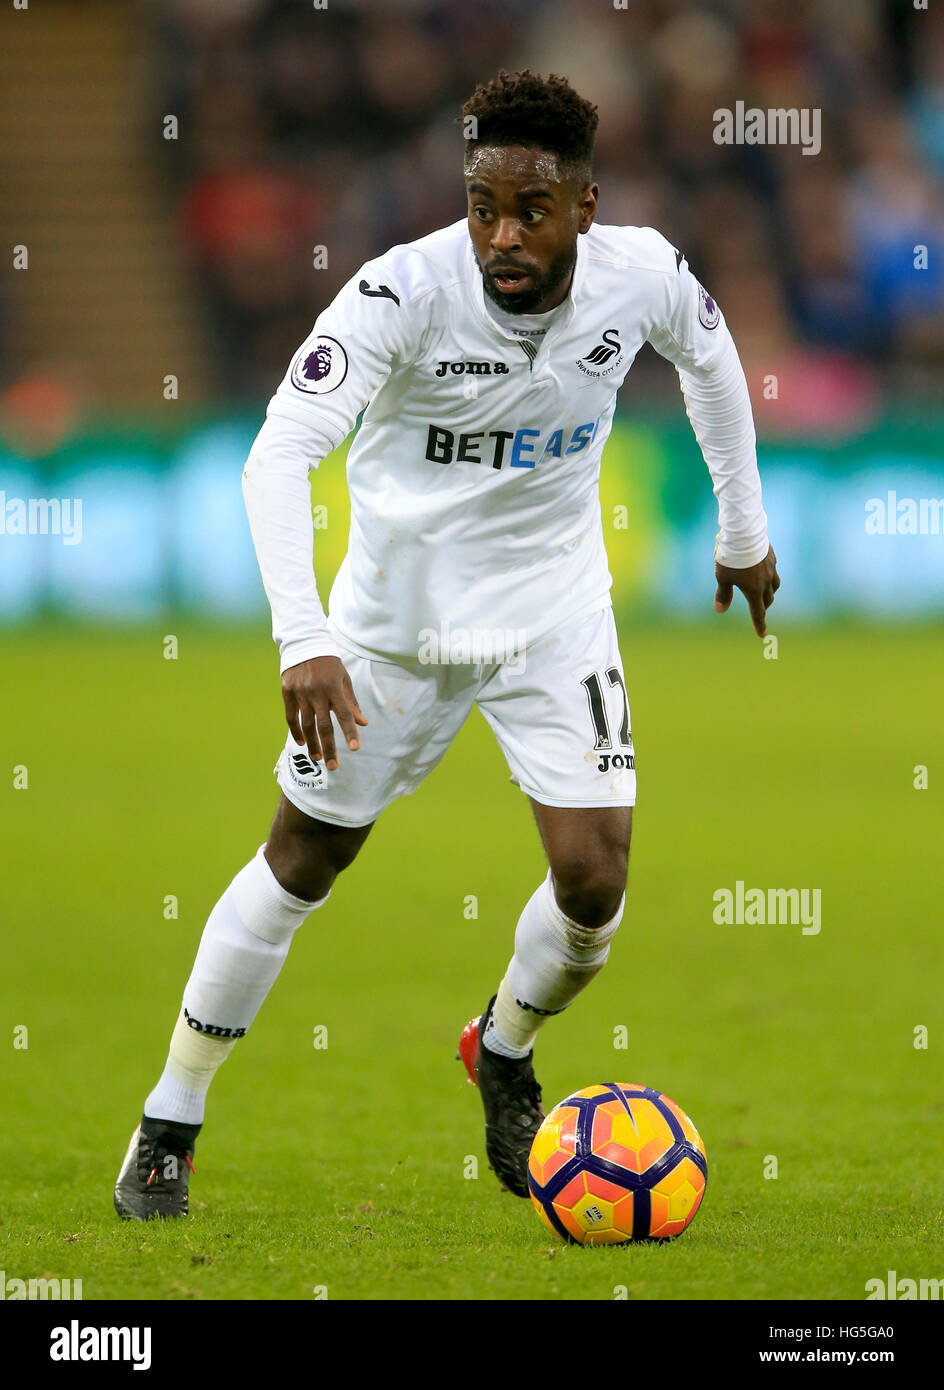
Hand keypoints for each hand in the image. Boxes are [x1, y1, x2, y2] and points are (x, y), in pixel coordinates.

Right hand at [281, 656, 367, 770]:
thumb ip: (351, 702)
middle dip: (329, 747)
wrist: (303, 643)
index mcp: (333, 687)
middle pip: (323, 725)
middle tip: (333, 766)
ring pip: (306, 724)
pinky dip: (296, 731)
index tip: (355, 748)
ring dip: (312, 743)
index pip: (344, 714)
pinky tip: (302, 742)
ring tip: (318, 757)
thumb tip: (363, 723)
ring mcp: (300, 693)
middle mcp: (316, 692)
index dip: (350, 732)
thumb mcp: (344, 679)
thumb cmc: (329, 663)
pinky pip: (291, 717)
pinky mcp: (287, 692)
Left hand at [714, 545, 779, 636]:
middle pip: (768, 599)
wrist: (744, 534)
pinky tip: (762, 570)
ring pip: (775, 585)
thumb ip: (723, 594)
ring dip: (769, 592)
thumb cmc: (731, 558)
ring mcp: (771, 568)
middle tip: (759, 610)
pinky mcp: (772, 556)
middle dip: (763, 607)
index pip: (758, 612)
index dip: (759, 624)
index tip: (762, 634)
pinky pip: (773, 570)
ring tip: (763, 592)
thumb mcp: (722, 577)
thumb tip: (720, 611)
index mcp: (754, 590)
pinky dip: (769, 575)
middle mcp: (766, 581)